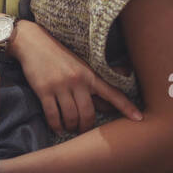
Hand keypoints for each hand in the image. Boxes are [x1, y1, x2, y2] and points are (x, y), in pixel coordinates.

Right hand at [10, 20, 142, 134]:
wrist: (33, 43)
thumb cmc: (58, 56)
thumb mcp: (79, 66)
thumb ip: (91, 85)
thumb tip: (104, 105)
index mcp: (89, 75)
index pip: (112, 93)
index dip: (126, 107)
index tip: (139, 119)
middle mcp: (77, 81)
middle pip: (88, 113)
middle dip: (86, 126)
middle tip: (82, 129)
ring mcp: (60, 86)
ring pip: (71, 116)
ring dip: (71, 126)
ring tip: (69, 128)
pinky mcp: (44, 90)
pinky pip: (53, 115)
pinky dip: (56, 125)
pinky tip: (57, 127)